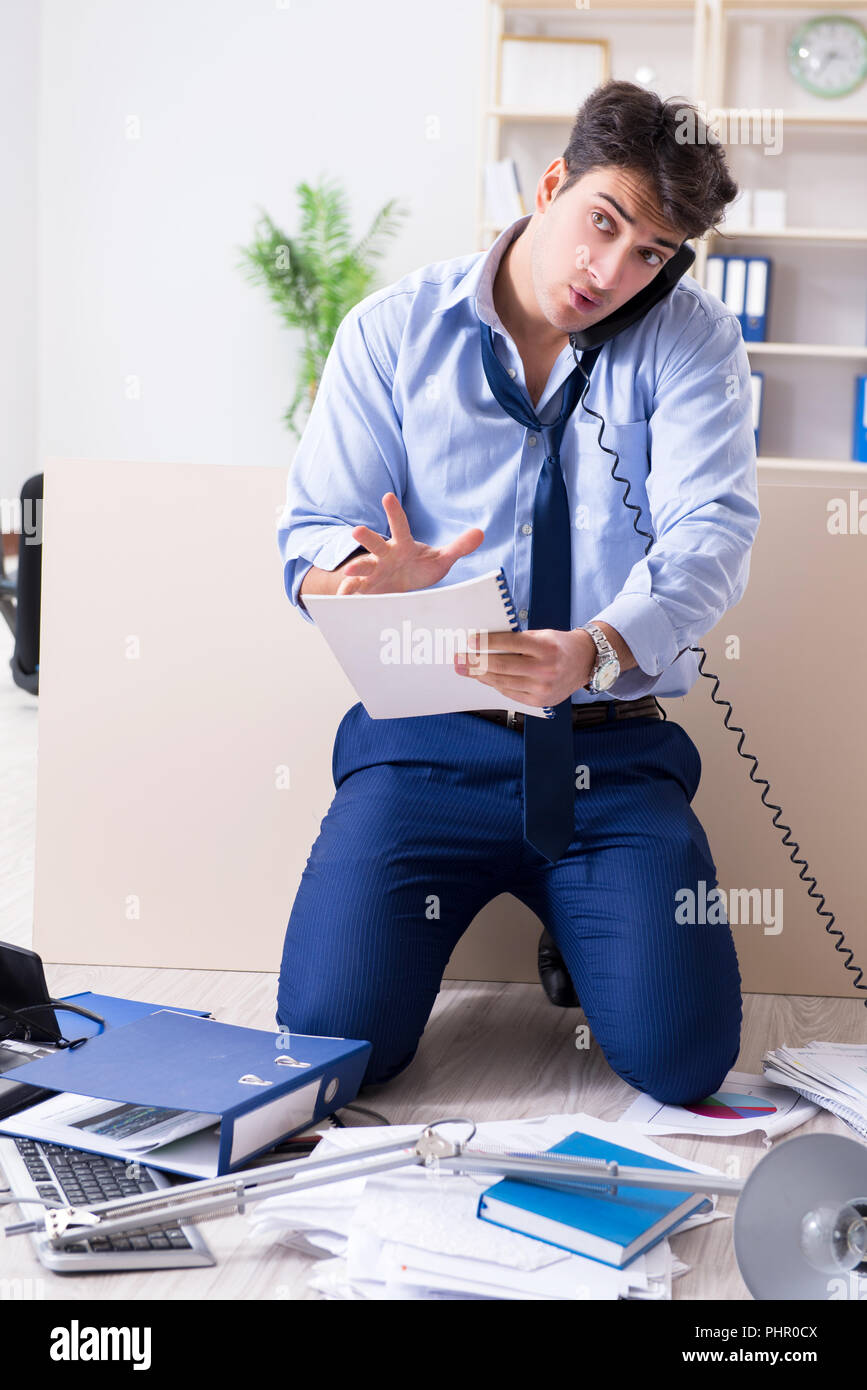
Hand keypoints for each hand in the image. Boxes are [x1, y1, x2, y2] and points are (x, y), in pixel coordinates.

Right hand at [336, 492, 483, 594]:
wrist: (400, 587)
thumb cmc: (418, 568)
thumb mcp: (441, 559)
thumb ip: (458, 547)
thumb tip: (481, 532)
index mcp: (402, 545)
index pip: (400, 526)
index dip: (394, 512)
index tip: (388, 496)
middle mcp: (384, 555)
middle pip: (374, 544)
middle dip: (367, 538)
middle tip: (356, 531)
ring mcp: (372, 571)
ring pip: (362, 567)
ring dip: (355, 568)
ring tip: (349, 570)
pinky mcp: (365, 588)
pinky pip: (354, 589)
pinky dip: (347, 593)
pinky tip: (341, 599)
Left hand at [454, 628, 596, 706]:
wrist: (585, 662)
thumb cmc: (560, 645)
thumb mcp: (542, 635)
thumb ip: (517, 640)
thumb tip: (485, 644)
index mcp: (546, 648)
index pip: (510, 643)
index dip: (487, 642)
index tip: (470, 642)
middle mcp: (545, 670)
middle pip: (502, 666)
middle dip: (476, 662)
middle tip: (459, 659)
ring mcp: (542, 688)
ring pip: (502, 682)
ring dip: (481, 676)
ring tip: (466, 670)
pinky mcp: (540, 701)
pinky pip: (510, 693)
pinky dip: (495, 685)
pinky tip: (485, 678)